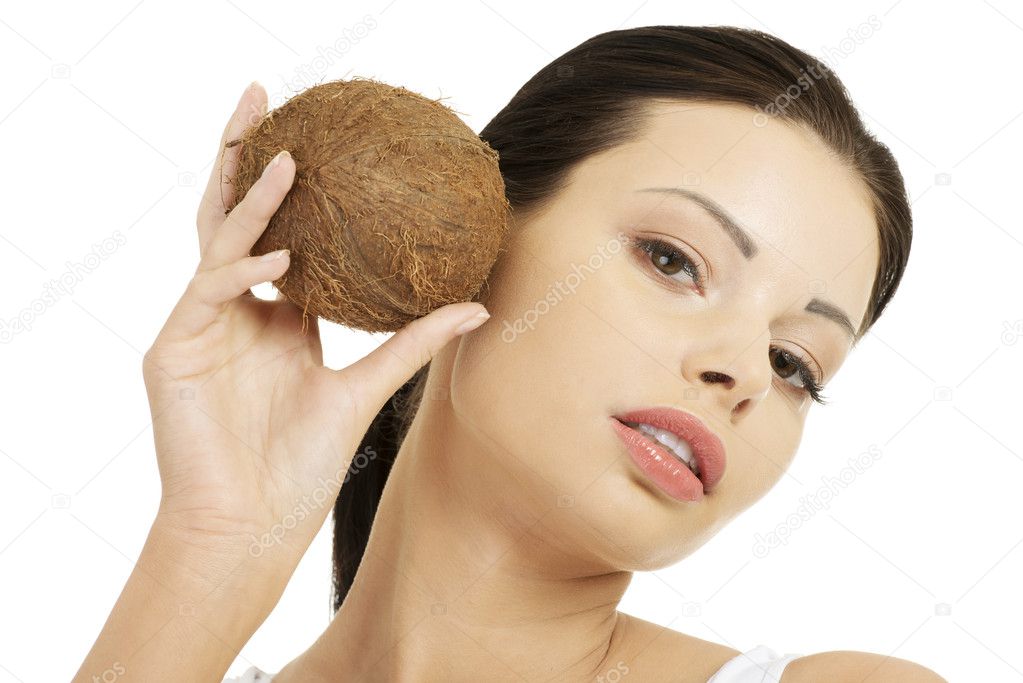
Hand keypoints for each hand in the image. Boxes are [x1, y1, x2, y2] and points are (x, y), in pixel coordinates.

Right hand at [141, 82, 489, 575]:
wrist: (251, 525)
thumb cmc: (302, 466)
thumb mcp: (366, 388)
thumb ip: (413, 342)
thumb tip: (478, 305)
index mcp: (274, 315)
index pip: (280, 231)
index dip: (291, 183)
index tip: (317, 134)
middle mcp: (234, 308)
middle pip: (234, 214)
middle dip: (240, 153)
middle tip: (260, 94)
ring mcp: (198, 325)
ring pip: (216, 239)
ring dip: (244, 196)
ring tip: (280, 154)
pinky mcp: (170, 348)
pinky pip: (207, 291)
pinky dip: (242, 269)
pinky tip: (281, 253)